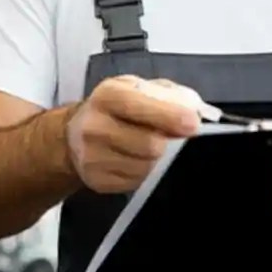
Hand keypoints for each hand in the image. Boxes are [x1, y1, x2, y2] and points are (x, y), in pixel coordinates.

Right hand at [66, 75, 200, 193]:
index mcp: (107, 95)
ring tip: (149, 147)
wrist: (76, 132)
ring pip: (148, 168)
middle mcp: (95, 126)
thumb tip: (195, 112)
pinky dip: (145, 174)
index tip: (193, 124)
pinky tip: (136, 160)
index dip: (171, 116)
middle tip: (169, 137)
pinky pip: (137, 183)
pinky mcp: (96, 181)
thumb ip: (169, 94)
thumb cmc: (116, 108)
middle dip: (168, 142)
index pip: (140, 106)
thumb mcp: (138, 88)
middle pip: (150, 145)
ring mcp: (92, 156)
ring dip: (159, 160)